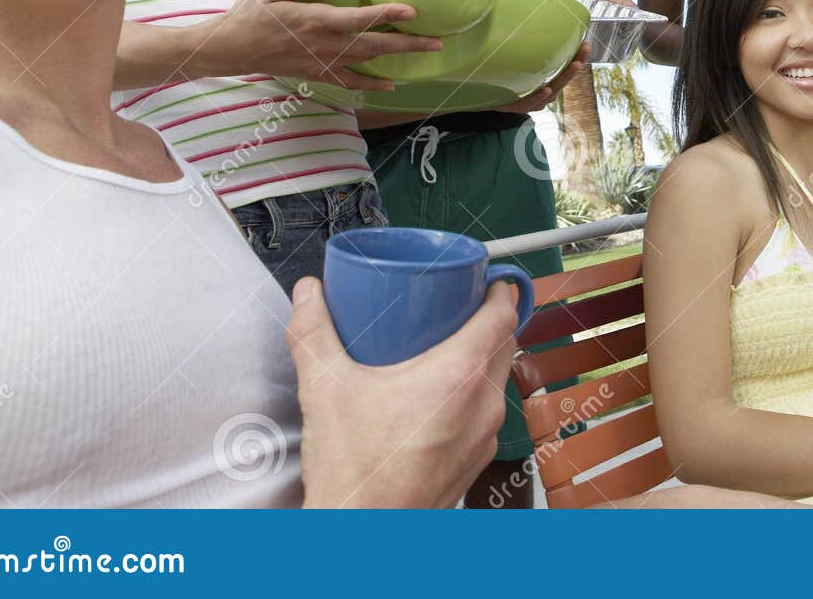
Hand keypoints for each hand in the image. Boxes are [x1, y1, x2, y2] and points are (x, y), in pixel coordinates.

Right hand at [198, 0, 442, 91]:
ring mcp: (321, 63)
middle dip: (408, 44)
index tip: (414, 13)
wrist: (229, 49)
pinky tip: (389, 85)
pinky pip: (349, 82)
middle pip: (374, 45)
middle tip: (437, 43)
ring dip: (396, 61)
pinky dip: (371, 84)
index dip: (389, 15)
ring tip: (423, 57)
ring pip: (367, 63)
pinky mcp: (315, 74)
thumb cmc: (251, 13)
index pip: (361, 18)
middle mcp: (324, 45)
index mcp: (316, 20)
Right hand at [287, 276, 518, 507]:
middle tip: (455, 307)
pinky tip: (438, 397)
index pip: (503, 315)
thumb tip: (308, 294)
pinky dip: (472, 395)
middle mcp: (483, 405)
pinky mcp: (475, 460)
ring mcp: (484, 436)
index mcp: (459, 376)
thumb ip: (313, 332)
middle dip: (486, 320)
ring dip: (481, 358)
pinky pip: (486, 413)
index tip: (483, 278)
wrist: (362, 534)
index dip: (499, 290)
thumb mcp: (325, 389)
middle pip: (505, 344)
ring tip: (444, 348)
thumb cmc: (354, 471)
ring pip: (497, 380)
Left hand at [491, 42, 591, 113]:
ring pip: (553, 90)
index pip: (566, 67)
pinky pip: (531, 101)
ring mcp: (535, 100)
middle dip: (576, 64)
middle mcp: (545, 91)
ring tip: (575, 65)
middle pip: (564, 77)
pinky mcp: (521, 106)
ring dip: (565, 77)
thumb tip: (528, 13)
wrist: (484, 96)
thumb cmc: (505, 77)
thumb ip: (525, 44)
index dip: (578, 56)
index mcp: (547, 80)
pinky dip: (540, 96)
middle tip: (585, 50)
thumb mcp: (517, 59)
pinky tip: (546, 90)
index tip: (586, 44)